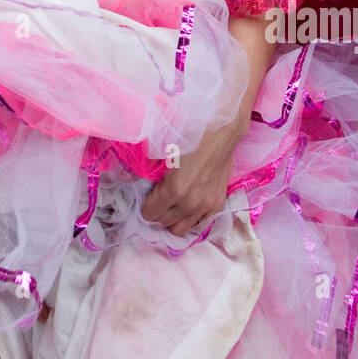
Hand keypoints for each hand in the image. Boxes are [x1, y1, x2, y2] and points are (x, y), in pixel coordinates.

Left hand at [141, 117, 243, 237]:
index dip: (144, 206)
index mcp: (174, 190)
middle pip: (163, 223)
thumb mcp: (162, 149)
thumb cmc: (190, 134)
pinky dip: (189, 219)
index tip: (145, 197)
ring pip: (181, 229)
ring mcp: (206, 206)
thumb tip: (135, 179)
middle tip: (155, 201)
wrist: (221, 129)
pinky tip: (186, 207)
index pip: (150, 214)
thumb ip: (148, 169)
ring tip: (169, 207)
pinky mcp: (218, 204)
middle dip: (156, 213)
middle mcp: (190, 203)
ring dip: (172, 220)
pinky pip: (199, 224)